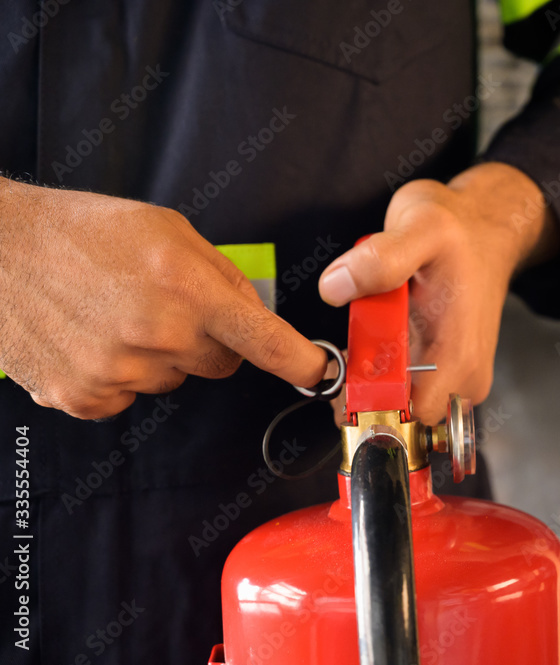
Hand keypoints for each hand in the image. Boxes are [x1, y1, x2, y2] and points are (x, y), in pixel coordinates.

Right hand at [0, 178, 325, 418]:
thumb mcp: (166, 230)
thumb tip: (255, 316)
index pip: (261, 340)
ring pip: (172, 380)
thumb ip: (220, 276)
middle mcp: (158, 337)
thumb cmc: (81, 231)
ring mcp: (118, 373)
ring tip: (113, 314)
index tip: (319, 372)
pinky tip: (89, 337)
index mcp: (186, 290)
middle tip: (163, 305)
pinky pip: (128, 397)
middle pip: (220, 365)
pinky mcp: (83, 397)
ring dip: (158, 356)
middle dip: (207, 340)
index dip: (297, 360)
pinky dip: (117, 375)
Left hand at [318, 162, 559, 423]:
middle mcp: (463, 375)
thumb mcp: (419, 228)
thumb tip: (336, 288)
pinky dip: (385, 368)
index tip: (350, 370)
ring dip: (374, 377)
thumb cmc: (460, 230)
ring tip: (373, 331)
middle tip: (357, 341)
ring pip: (401, 403)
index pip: (410, 414)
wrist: (486, 228)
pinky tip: (383, 335)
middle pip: (401, 414)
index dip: (370, 401)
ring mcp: (456, 377)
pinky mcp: (447, 371)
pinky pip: (406, 387)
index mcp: (457, 354)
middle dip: (367, 389)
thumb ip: (380, 259)